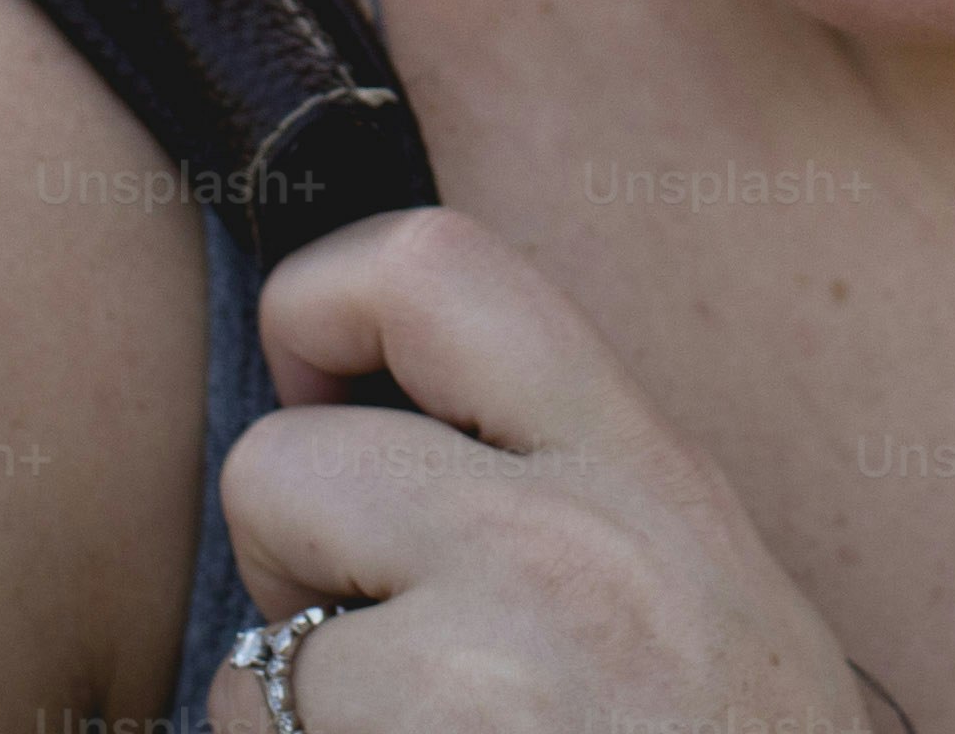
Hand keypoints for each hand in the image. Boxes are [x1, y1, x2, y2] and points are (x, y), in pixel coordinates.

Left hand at [202, 208, 876, 733]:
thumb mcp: (702, 592)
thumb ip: (565, 488)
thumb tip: (361, 413)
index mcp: (650, 478)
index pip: (434, 267)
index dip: (324, 305)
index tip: (327, 396)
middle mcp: (566, 557)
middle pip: (280, 469)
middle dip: (292, 579)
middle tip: (391, 664)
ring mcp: (482, 688)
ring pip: (252, 666)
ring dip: (302, 732)